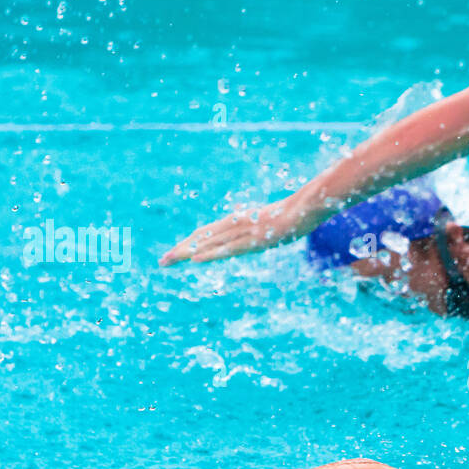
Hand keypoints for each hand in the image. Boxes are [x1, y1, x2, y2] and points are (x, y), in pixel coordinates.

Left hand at [159, 196, 308, 265]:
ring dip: (187, 252)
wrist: (306, 206)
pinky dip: (209, 254)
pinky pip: (227, 249)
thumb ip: (259, 226)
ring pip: (209, 243)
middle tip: (162, 262)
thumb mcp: (272, 221)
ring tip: (169, 261)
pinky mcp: (253, 240)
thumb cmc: (293, 213)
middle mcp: (235, 224)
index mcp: (238, 221)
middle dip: (181, 249)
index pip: (208, 233)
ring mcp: (243, 232)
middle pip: (202, 237)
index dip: (190, 242)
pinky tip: (195, 259)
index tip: (175, 252)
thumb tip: (255, 228)